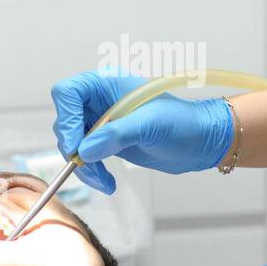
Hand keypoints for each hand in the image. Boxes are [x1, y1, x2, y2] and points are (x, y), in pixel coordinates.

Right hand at [50, 72, 233, 193]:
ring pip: (74, 142)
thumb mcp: (150, 125)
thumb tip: (84, 151)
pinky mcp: (106, 141)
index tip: (76, 145)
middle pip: (66, 120)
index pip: (68, 93)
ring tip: (103, 181)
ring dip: (83, 166)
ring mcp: (102, 121)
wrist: (200, 142)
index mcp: (107, 83)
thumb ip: (115, 135)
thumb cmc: (182, 123)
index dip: (66, 118)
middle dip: (74, 147)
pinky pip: (85, 157)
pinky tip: (106, 182)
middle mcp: (100, 99)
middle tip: (87, 167)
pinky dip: (91, 172)